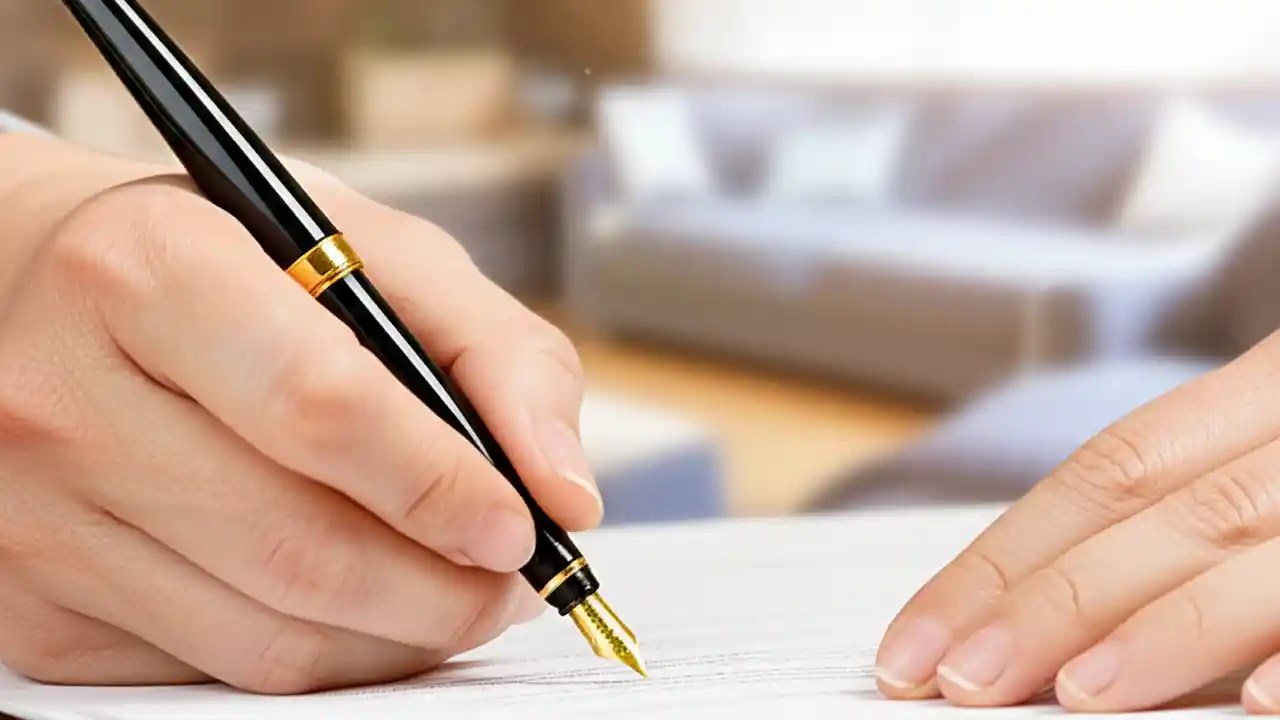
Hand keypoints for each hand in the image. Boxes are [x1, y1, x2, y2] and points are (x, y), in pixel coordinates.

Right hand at [0, 133, 602, 693]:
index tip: (520, 525)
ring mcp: (35, 519)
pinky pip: (215, 671)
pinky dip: (319, 653)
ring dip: (396, 637)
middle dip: (444, 590)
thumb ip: (493, 350)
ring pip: (265, 640)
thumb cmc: (225, 257)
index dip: (441, 484)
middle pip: (300, 549)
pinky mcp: (34, 611)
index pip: (319, 407)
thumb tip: (566, 491)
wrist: (34, 291)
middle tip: (510, 580)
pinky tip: (353, 602)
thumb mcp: (369, 248)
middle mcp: (61, 398)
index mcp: (148, 269)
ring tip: (453, 591)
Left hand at [874, 330, 1279, 712]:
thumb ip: (1179, 530)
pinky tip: (1259, 703)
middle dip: (1054, 599)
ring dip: (1162, 627)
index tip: (914, 644)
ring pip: (1254, 538)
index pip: (1105, 475)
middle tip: (965, 680)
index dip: (1002, 560)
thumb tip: (1035, 634)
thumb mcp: (1269, 463)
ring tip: (1078, 694)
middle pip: (1164, 508)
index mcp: (1262, 397)